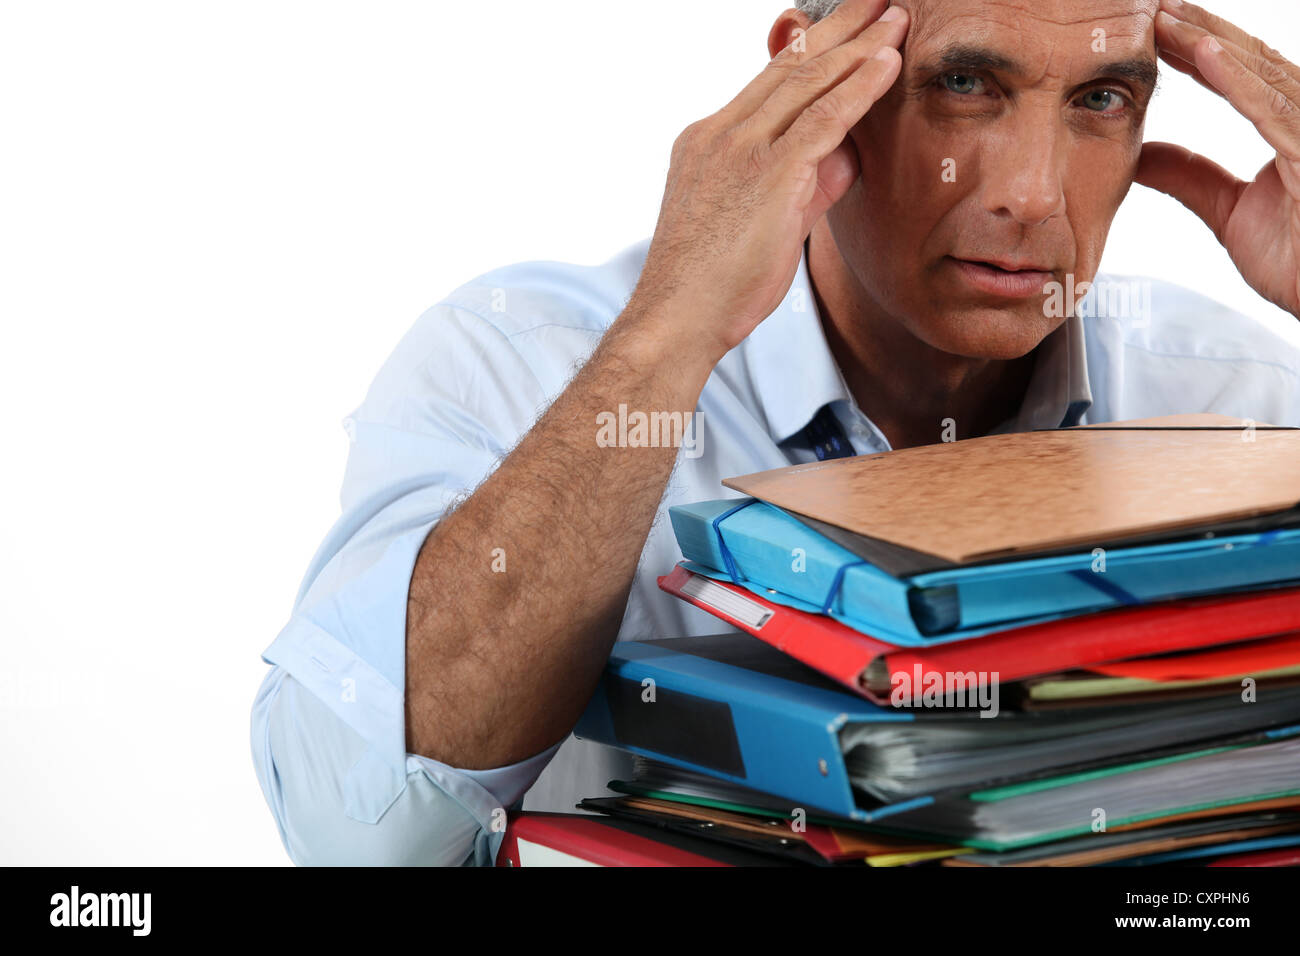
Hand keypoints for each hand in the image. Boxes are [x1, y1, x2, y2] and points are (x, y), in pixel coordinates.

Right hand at [628, 0, 907, 359]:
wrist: (676, 319)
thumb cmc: (712, 285)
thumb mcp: (761, 223)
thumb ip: (805, 184)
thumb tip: (845, 157)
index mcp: (708, 140)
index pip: (768, 81)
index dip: (813, 48)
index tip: (844, 27)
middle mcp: (720, 133)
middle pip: (790, 65)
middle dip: (841, 28)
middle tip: (879, 0)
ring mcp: (740, 149)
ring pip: (808, 80)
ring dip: (859, 44)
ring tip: (897, 16)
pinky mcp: (768, 174)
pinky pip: (824, 118)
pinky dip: (859, 85)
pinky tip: (888, 61)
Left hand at [1136, 0, 1299, 317]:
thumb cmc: (1298, 258)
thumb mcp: (1227, 212)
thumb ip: (1189, 178)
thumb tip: (1144, 152)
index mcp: (1287, 124)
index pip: (1236, 73)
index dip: (1192, 48)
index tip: (1149, 26)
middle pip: (1247, 60)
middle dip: (1196, 29)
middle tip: (1150, 3)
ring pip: (1258, 74)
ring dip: (1209, 43)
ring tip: (1165, 18)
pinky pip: (1273, 110)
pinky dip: (1238, 82)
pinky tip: (1205, 56)